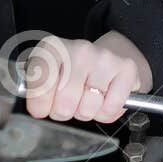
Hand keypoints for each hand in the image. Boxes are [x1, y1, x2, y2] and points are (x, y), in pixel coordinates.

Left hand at [21, 32, 151, 124]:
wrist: (105, 60)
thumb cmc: (71, 73)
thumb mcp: (47, 75)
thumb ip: (36, 90)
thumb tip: (38, 108)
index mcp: (53, 48)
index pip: (40, 84)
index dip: (40, 104)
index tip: (41, 108)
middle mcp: (79, 49)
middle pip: (65, 103)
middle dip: (63, 112)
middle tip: (67, 104)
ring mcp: (104, 58)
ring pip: (87, 109)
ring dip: (85, 113)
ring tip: (86, 100)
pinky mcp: (126, 68)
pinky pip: (110, 108)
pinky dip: (106, 113)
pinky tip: (103, 100)